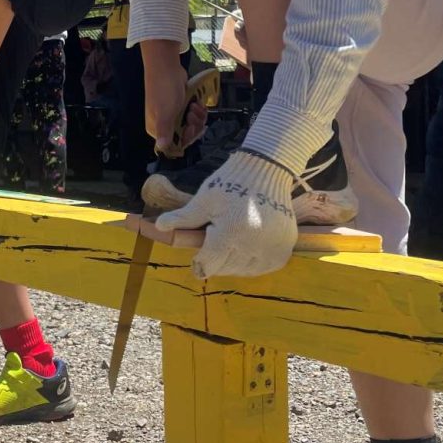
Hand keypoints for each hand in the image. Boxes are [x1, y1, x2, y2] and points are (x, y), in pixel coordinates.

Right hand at [141, 45, 205, 154]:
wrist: (166, 66)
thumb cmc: (164, 90)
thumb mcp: (165, 113)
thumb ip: (165, 131)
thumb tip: (161, 148)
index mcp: (157, 128)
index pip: (175, 143)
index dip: (186, 138)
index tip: (190, 127)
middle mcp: (165, 123)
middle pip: (185, 134)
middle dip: (194, 125)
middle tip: (192, 113)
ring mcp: (174, 113)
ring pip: (192, 123)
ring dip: (198, 116)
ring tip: (195, 105)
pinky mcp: (181, 104)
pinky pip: (193, 113)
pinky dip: (198, 109)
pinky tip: (198, 102)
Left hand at [155, 150, 296, 278]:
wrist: (266, 170)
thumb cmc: (229, 183)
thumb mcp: (204, 199)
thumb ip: (183, 218)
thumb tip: (158, 226)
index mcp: (230, 233)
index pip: (208, 266)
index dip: (199, 261)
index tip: (199, 253)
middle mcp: (253, 245)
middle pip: (225, 269)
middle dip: (216, 259)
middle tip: (218, 236)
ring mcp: (272, 248)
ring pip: (244, 271)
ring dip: (234, 263)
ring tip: (233, 240)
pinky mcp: (284, 249)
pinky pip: (263, 267)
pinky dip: (253, 262)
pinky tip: (248, 245)